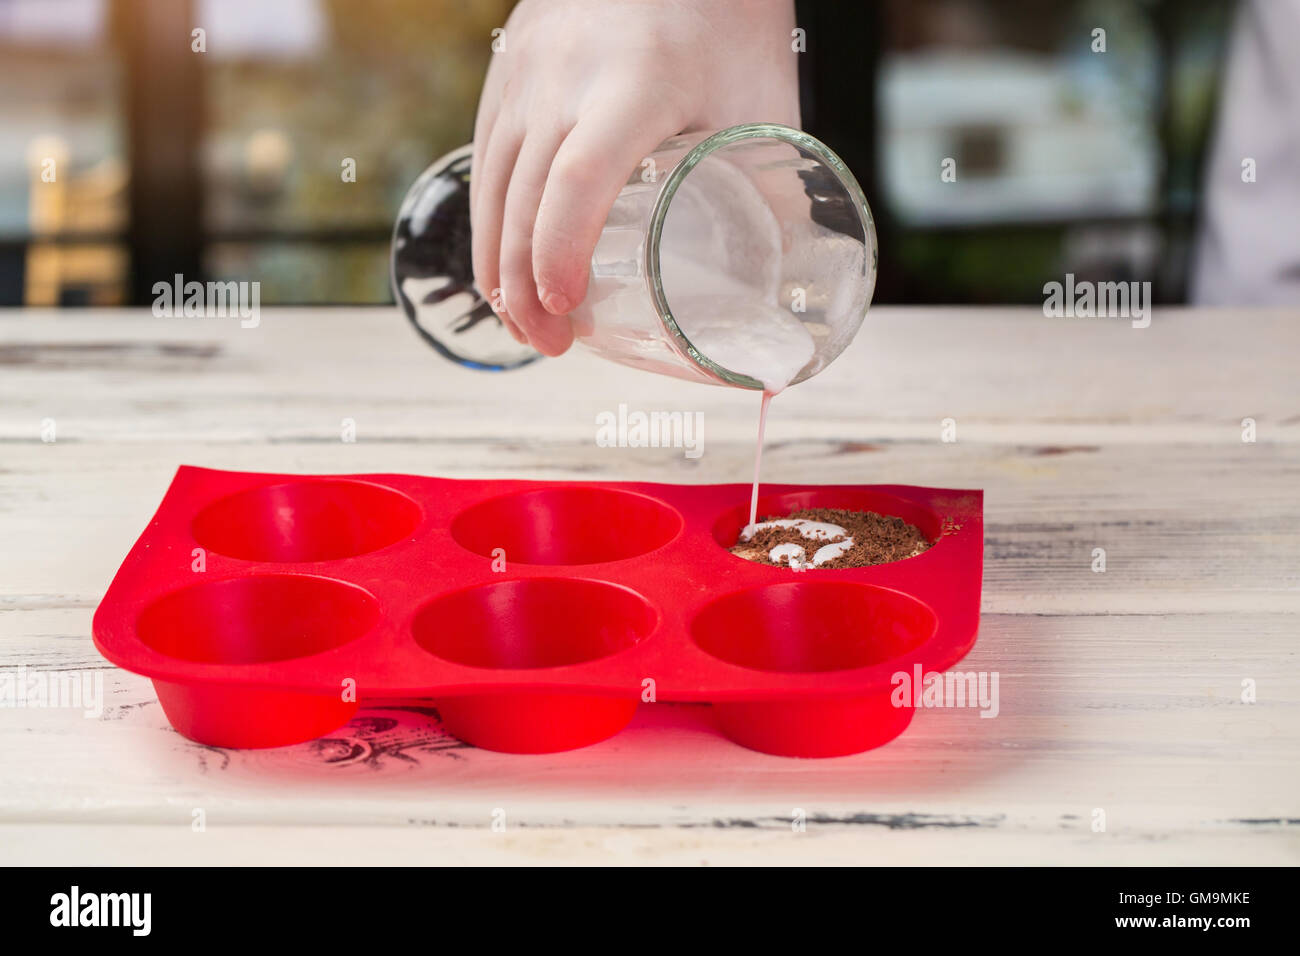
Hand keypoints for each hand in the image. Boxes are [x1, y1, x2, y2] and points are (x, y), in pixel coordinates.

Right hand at [470, 0, 799, 355]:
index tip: (566, 307)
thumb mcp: (763, 98)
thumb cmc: (730, 18)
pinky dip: (488, 220)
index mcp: (636, 81)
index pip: (578, 180)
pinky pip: (485, 158)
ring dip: (495, 264)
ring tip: (523, 323)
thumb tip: (785, 277)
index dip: (561, 252)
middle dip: (523, 285)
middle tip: (551, 344)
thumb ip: (774, 184)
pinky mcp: (507, 69)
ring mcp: (526, 69)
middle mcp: (566, 74)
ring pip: (491, 183)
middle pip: (522, 197)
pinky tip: (501, 264)